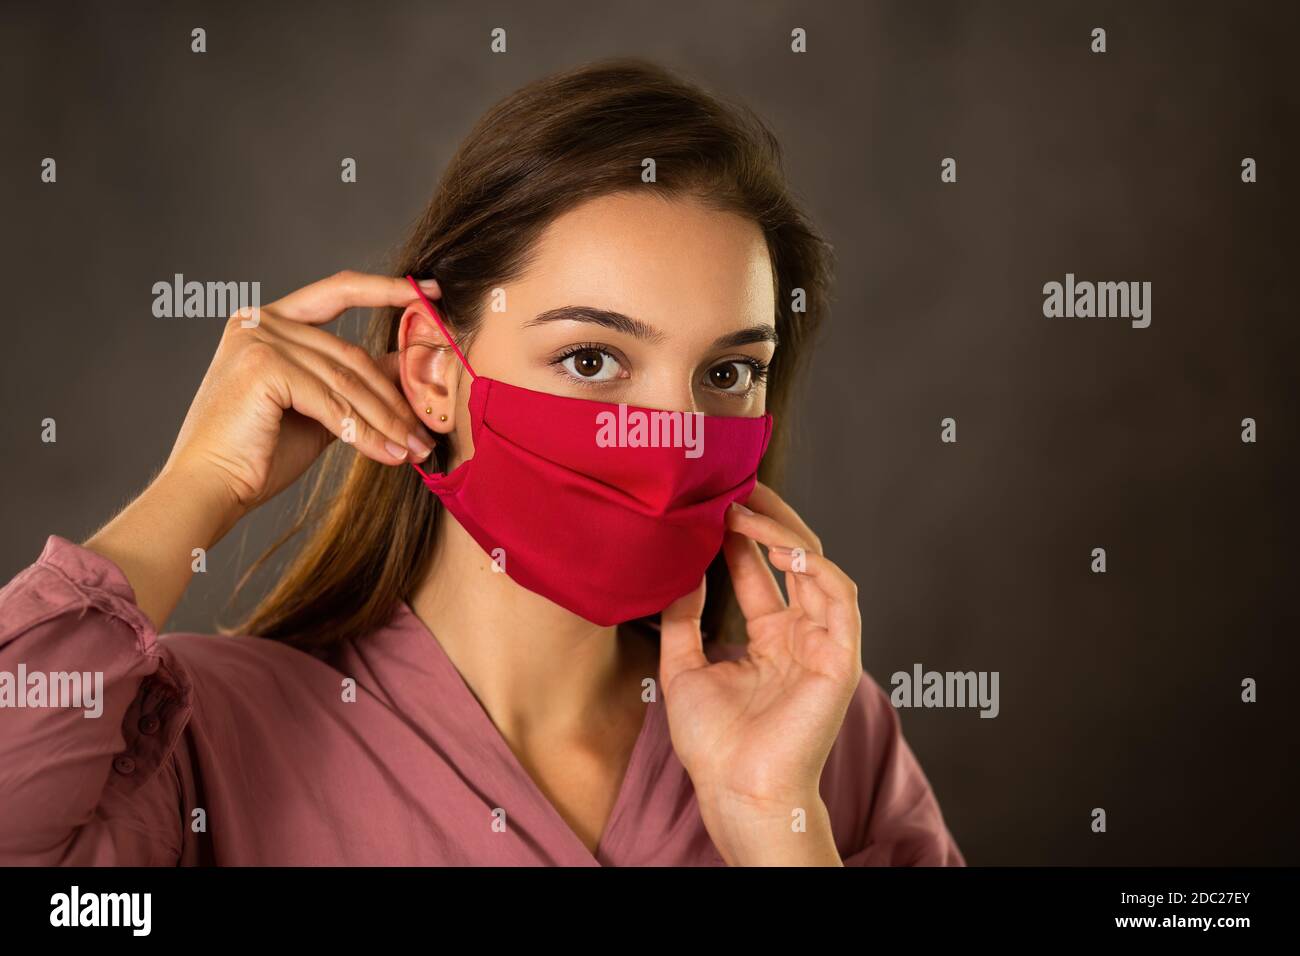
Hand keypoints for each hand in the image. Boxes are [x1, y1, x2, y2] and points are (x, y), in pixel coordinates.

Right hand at [85, 270, 440, 629]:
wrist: (210, 490)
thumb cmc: (258, 455)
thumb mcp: (320, 408)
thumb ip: (356, 381)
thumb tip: (409, 363)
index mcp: (270, 321)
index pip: (338, 292)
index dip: (386, 289)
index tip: (430, 292)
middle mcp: (260, 321)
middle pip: (350, 354)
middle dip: (394, 398)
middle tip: (426, 433)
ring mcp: (259, 339)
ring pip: (347, 381)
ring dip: (387, 421)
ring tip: (415, 450)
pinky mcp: (263, 366)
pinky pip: (332, 402)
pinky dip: (365, 433)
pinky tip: (388, 455)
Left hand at [658, 481, 862, 863]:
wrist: (735, 791)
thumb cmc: (712, 745)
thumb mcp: (684, 668)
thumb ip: (685, 619)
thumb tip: (681, 571)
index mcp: (771, 640)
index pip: (760, 571)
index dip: (742, 534)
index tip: (716, 503)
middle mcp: (801, 637)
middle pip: (793, 560)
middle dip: (768, 520)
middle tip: (737, 487)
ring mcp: (824, 645)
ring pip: (817, 569)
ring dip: (785, 535)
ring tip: (748, 509)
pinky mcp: (841, 658)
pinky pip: (840, 598)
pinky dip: (815, 567)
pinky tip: (782, 547)